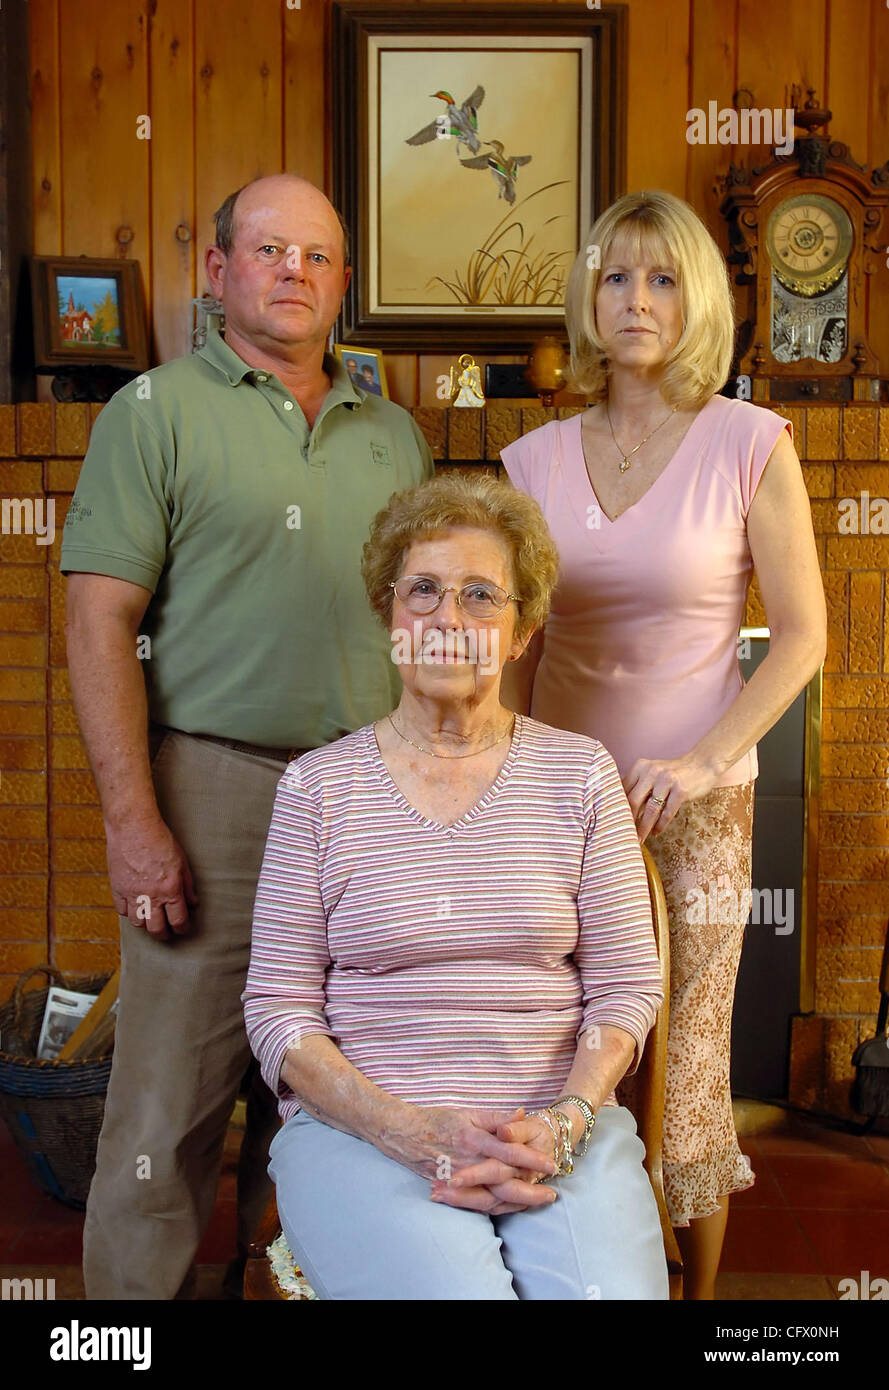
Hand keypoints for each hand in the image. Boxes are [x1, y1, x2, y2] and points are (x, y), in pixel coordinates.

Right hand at [105, 817, 198, 937]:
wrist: (134, 827)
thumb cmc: (160, 840)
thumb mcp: (182, 862)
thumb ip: (188, 885)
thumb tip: (193, 903)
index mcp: (170, 889)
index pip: (178, 920)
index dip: (183, 928)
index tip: (183, 929)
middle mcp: (151, 896)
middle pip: (157, 929)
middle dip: (164, 934)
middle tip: (167, 932)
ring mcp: (132, 894)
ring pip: (138, 923)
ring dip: (145, 923)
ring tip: (150, 918)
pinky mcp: (117, 888)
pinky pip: (122, 911)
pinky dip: (129, 912)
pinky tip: (135, 906)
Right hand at [388, 1104, 557, 1201]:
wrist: (403, 1134)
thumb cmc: (437, 1120)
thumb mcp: (467, 1113)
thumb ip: (496, 1117)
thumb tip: (522, 1114)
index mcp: (474, 1140)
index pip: (509, 1152)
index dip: (532, 1158)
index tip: (551, 1164)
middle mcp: (468, 1164)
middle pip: (504, 1183)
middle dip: (530, 1191)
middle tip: (551, 1194)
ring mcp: (460, 1181)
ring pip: (493, 1199)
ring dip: (517, 1203)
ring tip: (537, 1203)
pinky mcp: (452, 1191)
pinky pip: (478, 1205)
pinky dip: (497, 1208)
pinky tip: (512, 1207)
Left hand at [622, 754, 718, 842]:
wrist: (702, 764)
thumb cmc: (673, 773)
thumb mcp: (652, 773)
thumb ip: (638, 787)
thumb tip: (619, 809)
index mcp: (640, 766)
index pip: (623, 790)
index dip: (617, 808)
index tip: (613, 823)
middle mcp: (652, 771)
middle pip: (634, 800)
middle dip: (628, 821)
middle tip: (624, 836)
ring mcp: (667, 780)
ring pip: (651, 809)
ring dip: (643, 827)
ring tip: (639, 840)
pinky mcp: (681, 790)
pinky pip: (667, 812)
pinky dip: (661, 824)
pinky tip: (656, 832)